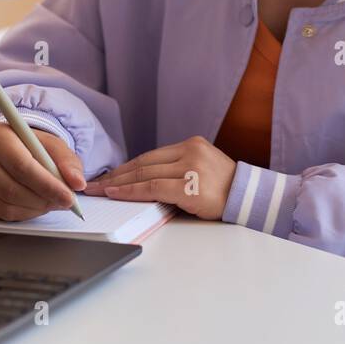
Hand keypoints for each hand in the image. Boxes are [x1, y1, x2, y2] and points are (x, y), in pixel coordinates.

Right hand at [0, 122, 84, 221]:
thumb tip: (77, 183)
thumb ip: (66, 161)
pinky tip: (34, 205)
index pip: (21, 166)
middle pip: (10, 189)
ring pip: (4, 206)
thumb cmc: (27, 145)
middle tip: (63, 202)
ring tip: (51, 202)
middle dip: (42, 200)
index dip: (47, 185)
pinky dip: (22, 215)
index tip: (69, 197)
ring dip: (34, 210)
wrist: (3, 148)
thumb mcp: (50, 144)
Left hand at [82, 135, 235, 219]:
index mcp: (192, 144)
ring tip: (99, 191)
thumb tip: (142, 181)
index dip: (125, 167)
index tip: (107, 176)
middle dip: (116, 175)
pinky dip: (131, 191)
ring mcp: (190, 168)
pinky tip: (116, 194)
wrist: (250, 199)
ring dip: (117, 184)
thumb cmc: (224, 190)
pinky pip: (152, 188)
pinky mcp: (190, 187)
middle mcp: (190, 151)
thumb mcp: (202, 169)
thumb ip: (177, 169)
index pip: (150, 156)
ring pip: (144, 174)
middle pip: (143, 163)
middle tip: (94, 184)